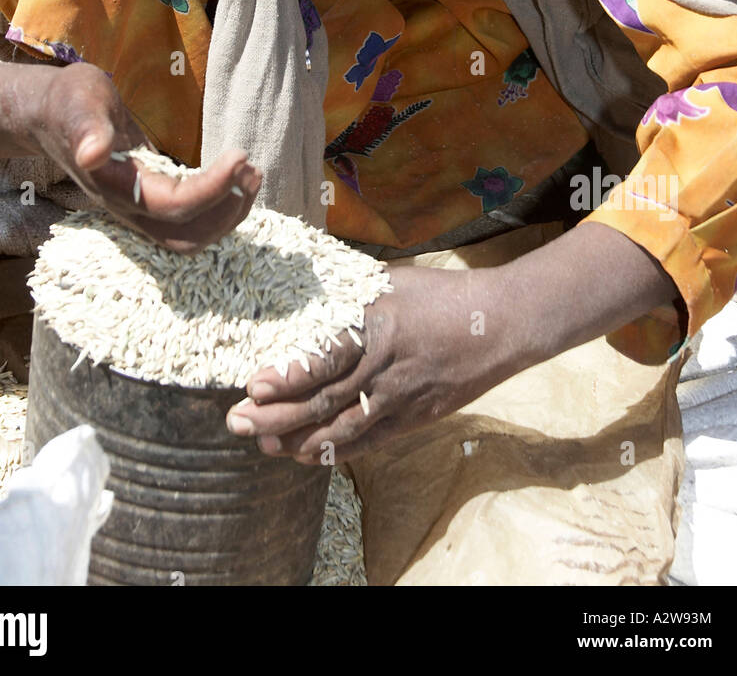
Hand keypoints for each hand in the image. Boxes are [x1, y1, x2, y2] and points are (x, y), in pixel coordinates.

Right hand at [23, 61, 261, 250]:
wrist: (50, 116)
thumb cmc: (68, 102)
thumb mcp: (77, 101)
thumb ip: (86, 126)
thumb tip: (92, 152)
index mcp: (114, 187)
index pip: (172, 206)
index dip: (211, 189)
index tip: (240, 156)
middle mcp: (128, 208)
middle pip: (185, 236)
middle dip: (226, 210)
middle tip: (252, 170)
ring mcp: (138, 210)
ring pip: (189, 236)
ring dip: (227, 214)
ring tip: (252, 175)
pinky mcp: (150, 202)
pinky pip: (189, 222)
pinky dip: (219, 208)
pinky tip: (237, 180)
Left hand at [225, 264, 522, 462]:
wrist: (500, 324)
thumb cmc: (443, 295)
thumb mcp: (391, 282)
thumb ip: (350, 298)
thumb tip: (307, 299)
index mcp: (378, 327)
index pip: (325, 358)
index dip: (287, 376)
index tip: (252, 385)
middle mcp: (386, 369)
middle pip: (323, 401)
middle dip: (275, 415)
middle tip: (236, 421)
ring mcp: (401, 399)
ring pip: (340, 430)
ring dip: (296, 439)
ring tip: (262, 443)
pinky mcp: (414, 419)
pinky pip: (367, 442)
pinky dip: (333, 450)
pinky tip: (304, 453)